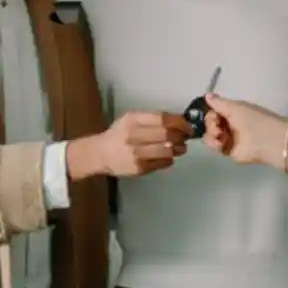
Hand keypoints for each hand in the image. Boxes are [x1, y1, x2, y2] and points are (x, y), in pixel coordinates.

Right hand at [71, 111, 191, 178]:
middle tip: (185, 137)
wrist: (100, 154)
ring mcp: (136, 153)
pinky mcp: (139, 168)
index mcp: (133, 120)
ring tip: (180, 148)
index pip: (163, 119)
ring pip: (168, 150)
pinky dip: (170, 159)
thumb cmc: (118, 135)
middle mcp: (134, 136)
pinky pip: (163, 163)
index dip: (180, 123)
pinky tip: (167, 156)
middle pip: (168, 134)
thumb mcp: (130, 119)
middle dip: (181, 136)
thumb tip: (178, 122)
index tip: (187, 126)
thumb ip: (151, 119)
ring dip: (179, 149)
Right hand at [201, 93, 287, 166]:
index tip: (212, 114)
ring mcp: (230, 138)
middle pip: (210, 123)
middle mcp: (231, 124)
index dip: (210, 112)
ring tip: (218, 134)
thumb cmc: (253, 120)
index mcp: (234, 112)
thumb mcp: (235, 107)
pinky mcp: (229, 151)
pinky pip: (215, 146)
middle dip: (210, 123)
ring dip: (211, 133)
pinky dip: (214, 144)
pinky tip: (219, 142)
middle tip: (216, 125)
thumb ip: (219, 103)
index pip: (215, 111)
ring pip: (210, 135)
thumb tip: (207, 95)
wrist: (268, 140)